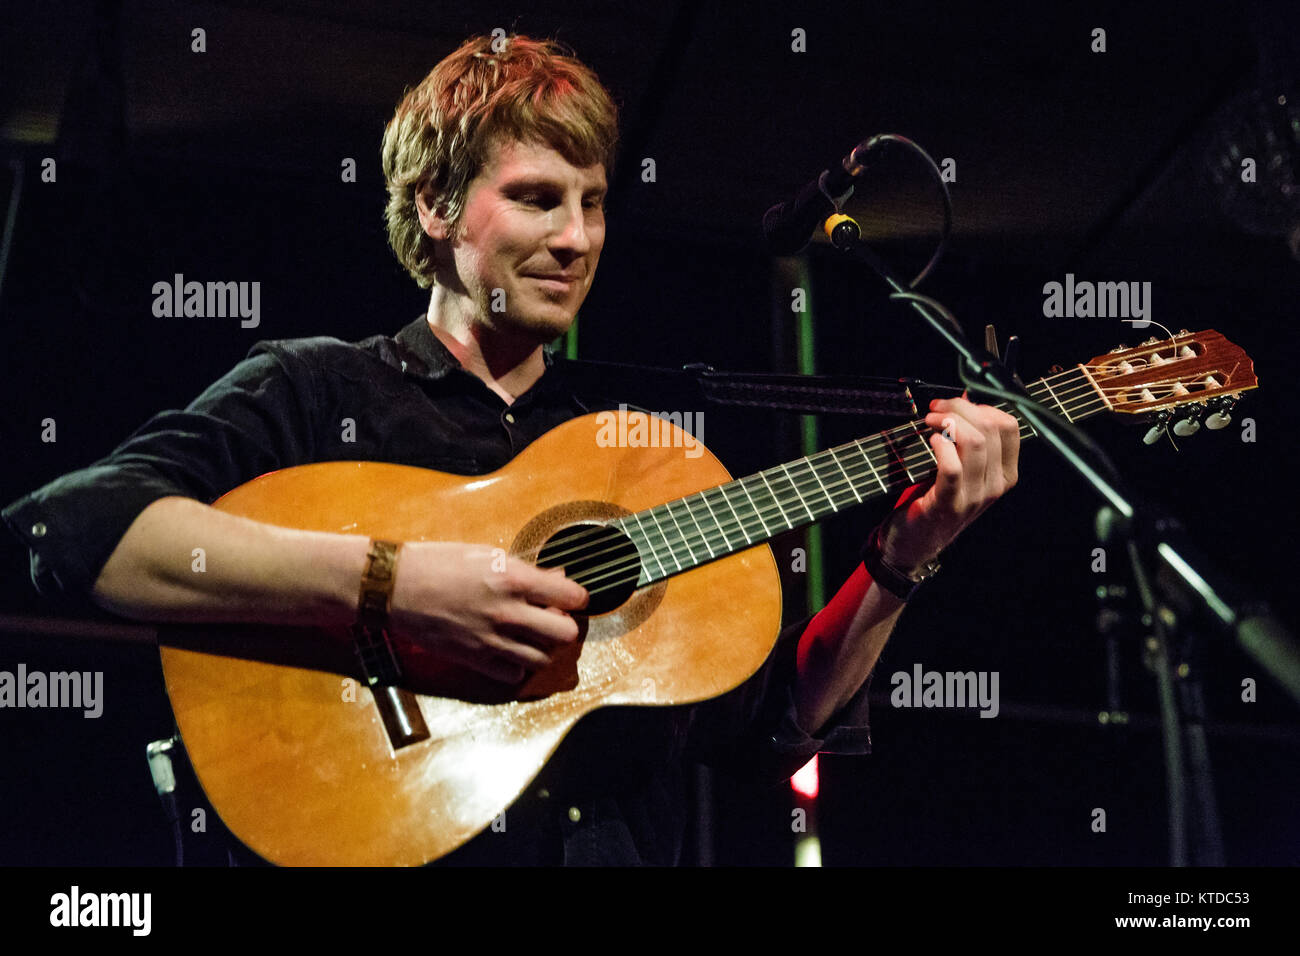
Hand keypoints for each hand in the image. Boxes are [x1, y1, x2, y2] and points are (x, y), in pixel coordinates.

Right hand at [385, 542, 588, 683]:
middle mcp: (508, 612)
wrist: (394, 587)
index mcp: (513, 578)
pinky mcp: (475, 660)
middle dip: (565, 624)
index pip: (571, 596)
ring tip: (532, 634)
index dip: (577, 597)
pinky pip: (515, 674)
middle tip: (552, 616)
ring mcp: (492, 640)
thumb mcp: (486, 554)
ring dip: (543, 646)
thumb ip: (525, 571)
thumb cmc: (438, 562)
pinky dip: (518, 665)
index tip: (572, 597)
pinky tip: (510, 649)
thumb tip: (556, 580)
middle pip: (565, 634)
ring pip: (543, 658)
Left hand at [877, 396, 1019, 571]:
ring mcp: (974, 497)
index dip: (981, 406)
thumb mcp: (963, 469)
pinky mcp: (947, 504)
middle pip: (990, 429)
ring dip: (947, 422)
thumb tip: (966, 399)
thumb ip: (969, 438)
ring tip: (928, 421)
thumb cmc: (938, 499)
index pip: (1009, 427)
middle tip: (935, 409)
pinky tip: (929, 441)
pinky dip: (940, 446)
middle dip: (959, 408)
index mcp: (1005, 474)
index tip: (956, 404)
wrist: (918, 541)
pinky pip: (951, 467)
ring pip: (974, 443)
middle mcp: (995, 485)